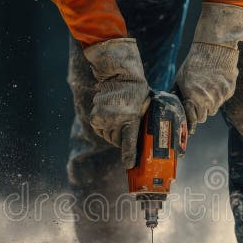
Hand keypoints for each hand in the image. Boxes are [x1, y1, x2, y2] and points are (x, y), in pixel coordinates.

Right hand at [83, 38, 149, 168]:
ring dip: (114, 134)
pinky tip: (112, 119)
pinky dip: (106, 129)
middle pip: (118, 142)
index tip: (129, 165)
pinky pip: (101, 131)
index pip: (129, 142)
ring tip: (120, 121)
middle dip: (124, 139)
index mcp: (130, 119)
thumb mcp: (145, 110)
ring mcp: (104, 119)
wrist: (120, 77)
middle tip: (128, 130)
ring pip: (109, 137)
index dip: (129, 155)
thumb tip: (146, 142)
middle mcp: (115, 120)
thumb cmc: (136, 93)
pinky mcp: (95, 118)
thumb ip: (142, 126)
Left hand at [176, 3, 242, 133]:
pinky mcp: (229, 91)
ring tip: (207, 89)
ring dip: (210, 103)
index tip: (191, 115)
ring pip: (215, 108)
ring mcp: (220, 96)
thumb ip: (178, 94)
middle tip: (198, 101)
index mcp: (194, 98)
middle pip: (205, 116)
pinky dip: (219, 95)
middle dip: (201, 111)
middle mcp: (208, 100)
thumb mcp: (180, 78)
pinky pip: (223, 99)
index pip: (195, 119)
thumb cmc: (194, 63)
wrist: (214, 48)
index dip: (192, 117)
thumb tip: (174, 104)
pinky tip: (215, 83)